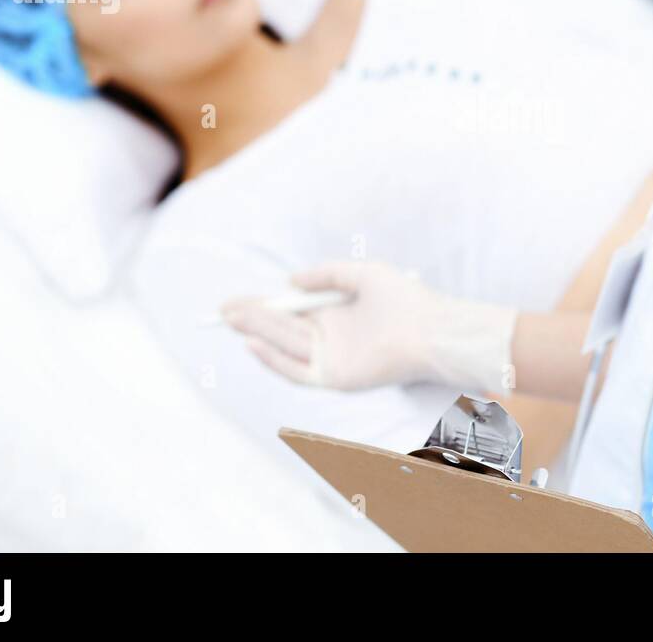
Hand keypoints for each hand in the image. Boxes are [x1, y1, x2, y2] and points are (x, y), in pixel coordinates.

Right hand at [221, 260, 517, 392]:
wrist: (429, 329)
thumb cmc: (403, 299)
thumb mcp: (361, 274)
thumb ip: (326, 274)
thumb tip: (290, 280)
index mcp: (336, 315)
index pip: (290, 312)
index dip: (262, 306)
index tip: (235, 299)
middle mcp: (330, 339)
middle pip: (281, 330)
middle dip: (252, 319)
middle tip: (223, 309)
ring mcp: (331, 360)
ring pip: (285, 346)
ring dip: (257, 331)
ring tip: (233, 317)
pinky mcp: (335, 379)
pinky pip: (296, 371)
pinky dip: (273, 359)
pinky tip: (253, 342)